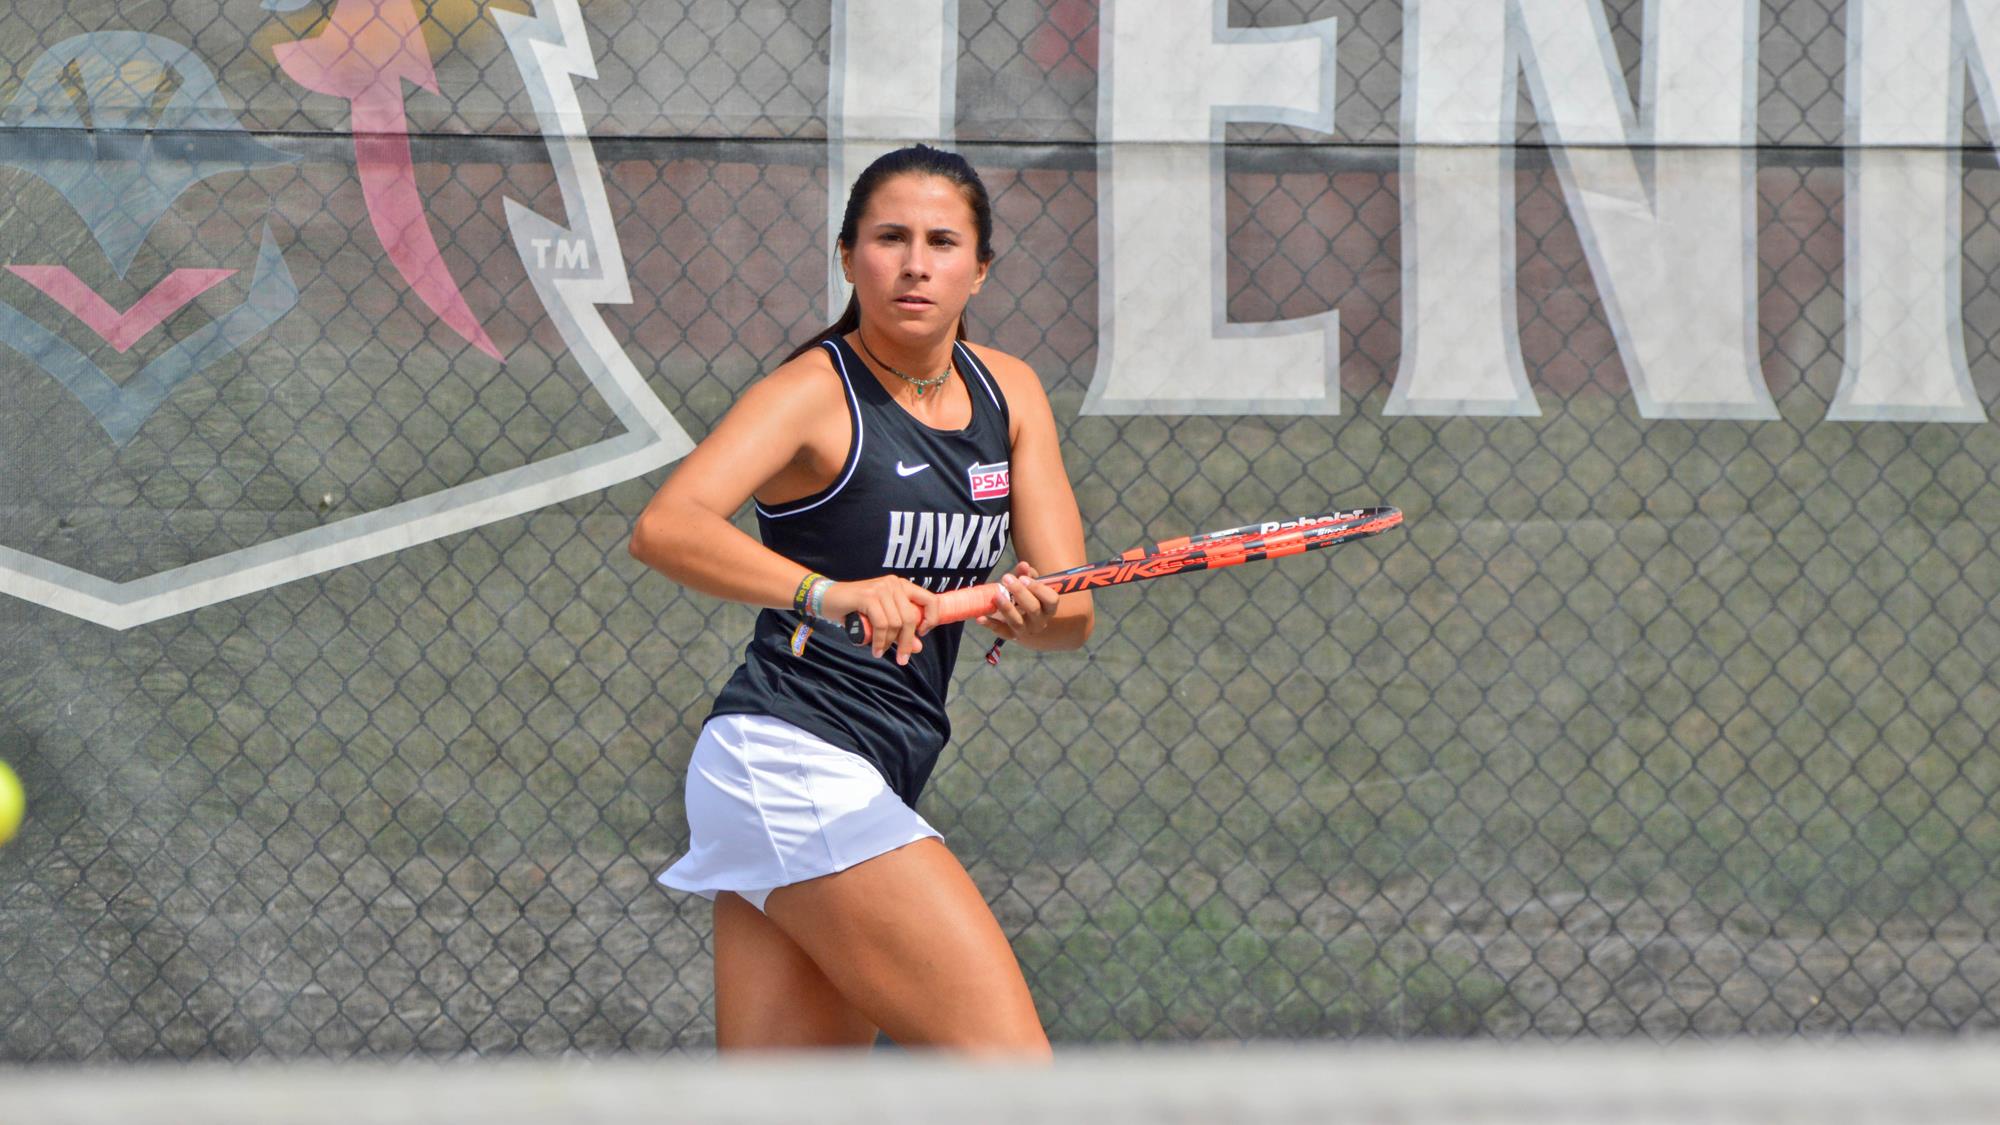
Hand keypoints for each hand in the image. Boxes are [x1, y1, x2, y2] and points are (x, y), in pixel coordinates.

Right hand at [820, 575, 935, 664]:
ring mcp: (881, 588)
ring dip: (889, 643)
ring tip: (881, 651)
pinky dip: (880, 641)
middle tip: (902, 658)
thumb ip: (900, 631)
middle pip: (910, 617)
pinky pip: (882, 624)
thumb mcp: (881, 620)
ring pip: (896, 623)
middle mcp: (893, 584)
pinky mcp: (868, 596)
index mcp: (901, 585)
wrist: (826, 598)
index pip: (930, 600)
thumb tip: (919, 647)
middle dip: (907, 642)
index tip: (922, 634)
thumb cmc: (854, 609)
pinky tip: (875, 649)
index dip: (932, 618)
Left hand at [974, 561, 1056, 642]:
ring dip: (1006, 608)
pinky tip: (981, 618)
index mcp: (1048, 607)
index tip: (1024, 578)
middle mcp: (1040, 621)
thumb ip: (1025, 574)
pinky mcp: (1010, 635)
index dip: (1038, 589)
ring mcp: (1025, 630)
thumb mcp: (1028, 585)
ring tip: (996, 596)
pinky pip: (1000, 631)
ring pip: (1017, 621)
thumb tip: (1023, 565)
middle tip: (1006, 578)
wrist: (1023, 622)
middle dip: (1019, 593)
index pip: (1051, 599)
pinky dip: (990, 624)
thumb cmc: (1026, 598)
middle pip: (1033, 608)